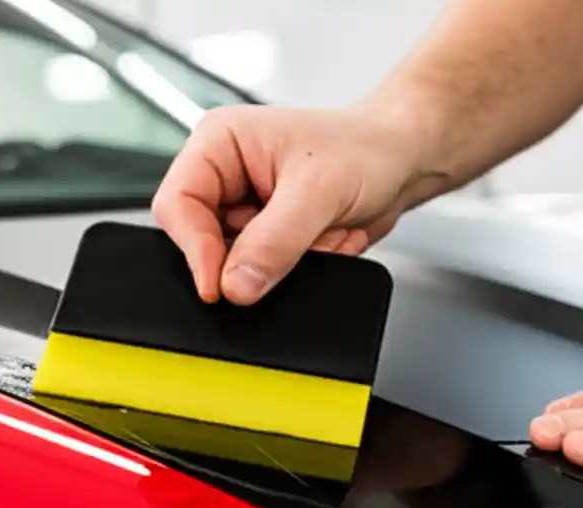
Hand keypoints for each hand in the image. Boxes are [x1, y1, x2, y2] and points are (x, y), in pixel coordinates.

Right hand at [152, 105, 445, 304]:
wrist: (405, 162)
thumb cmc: (367, 149)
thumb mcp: (319, 192)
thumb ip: (274, 241)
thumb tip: (234, 286)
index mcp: (219, 143)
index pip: (177, 205)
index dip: (194, 250)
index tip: (218, 288)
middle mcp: (225, 176)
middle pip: (203, 241)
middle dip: (254, 257)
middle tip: (300, 245)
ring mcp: (245, 210)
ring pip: (237, 266)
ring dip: (285, 263)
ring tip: (323, 234)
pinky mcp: (266, 237)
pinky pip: (265, 275)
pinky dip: (301, 268)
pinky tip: (327, 240)